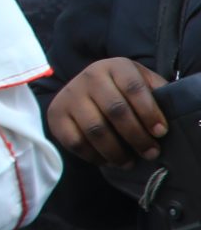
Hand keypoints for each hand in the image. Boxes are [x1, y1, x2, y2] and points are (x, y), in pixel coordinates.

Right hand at [50, 57, 169, 167]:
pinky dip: (94, 155)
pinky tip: (107, 159)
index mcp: (114, 66)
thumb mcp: (140, 81)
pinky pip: (76, 141)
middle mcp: (89, 77)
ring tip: (129, 162)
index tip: (161, 132)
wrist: (82, 87)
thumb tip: (174, 109)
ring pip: (96, 129)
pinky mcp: (56, 114)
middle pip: (115, 111)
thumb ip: (156, 92)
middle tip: (150, 153)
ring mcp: (69, 96)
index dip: (149, 112)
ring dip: (116, 151)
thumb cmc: (120, 89)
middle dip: (137, 137)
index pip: (133, 88)